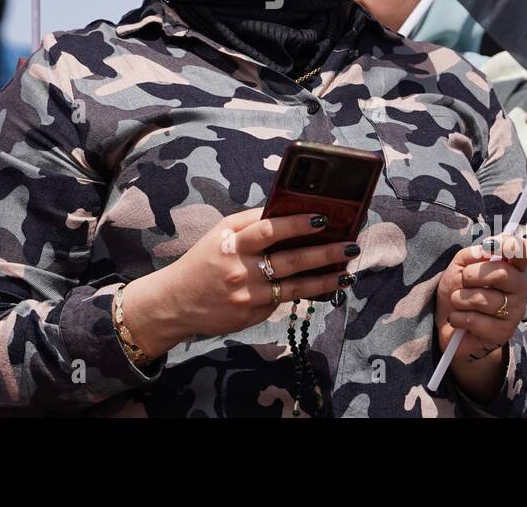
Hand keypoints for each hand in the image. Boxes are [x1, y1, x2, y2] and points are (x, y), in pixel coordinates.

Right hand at [120, 208, 355, 358]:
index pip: (269, 230)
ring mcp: (249, 296)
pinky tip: (325, 287)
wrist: (176, 303)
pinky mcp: (252, 315)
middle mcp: (242, 271)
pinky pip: (283, 301)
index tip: (323, 218)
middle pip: (290, 260)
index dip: (297, 224)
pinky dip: (306, 293)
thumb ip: (249, 222)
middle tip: (351, 246)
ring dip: (325, 279)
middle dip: (324, 253)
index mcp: (233, 244)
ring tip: (348, 273)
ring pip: (295, 286)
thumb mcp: (219, 235)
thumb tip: (285, 210)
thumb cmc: (202, 261)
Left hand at [435, 233, 526, 378]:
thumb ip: (472, 254)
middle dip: (473, 275)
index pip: (524, 252)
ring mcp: (514, 312)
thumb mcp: (459, 267)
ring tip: (458, 302)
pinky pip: (476, 320)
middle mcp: (518, 289)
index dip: (513, 245)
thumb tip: (486, 251)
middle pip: (503, 273)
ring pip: (484, 299)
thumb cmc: (458, 291)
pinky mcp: (503, 333)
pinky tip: (457, 319)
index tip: (493, 245)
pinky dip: (458, 318)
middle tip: (464, 280)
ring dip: (460, 298)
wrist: (447, 324)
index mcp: (511, 268)